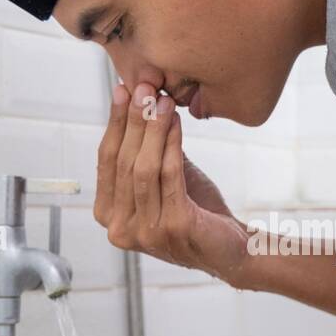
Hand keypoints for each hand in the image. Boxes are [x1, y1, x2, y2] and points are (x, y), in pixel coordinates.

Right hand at [95, 82, 250, 280]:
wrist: (230, 247)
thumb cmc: (194, 210)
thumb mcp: (162, 178)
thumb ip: (146, 149)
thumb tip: (139, 99)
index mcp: (108, 216)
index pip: (105, 161)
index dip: (114, 123)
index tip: (123, 90)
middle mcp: (120, 228)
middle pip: (123, 162)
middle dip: (134, 120)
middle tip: (145, 88)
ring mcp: (145, 232)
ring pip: (143, 168)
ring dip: (153, 129)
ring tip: (163, 100)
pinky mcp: (174, 228)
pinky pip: (169, 176)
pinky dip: (172, 145)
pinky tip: (176, 123)